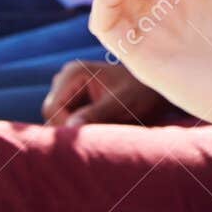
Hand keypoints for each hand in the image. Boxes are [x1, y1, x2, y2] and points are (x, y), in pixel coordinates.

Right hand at [41, 58, 169, 126]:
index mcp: (74, 73)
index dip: (64, 128)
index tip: (88, 139)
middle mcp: (66, 77)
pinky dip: (81, 127)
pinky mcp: (76, 97)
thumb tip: (70, 126)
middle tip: (98, 138)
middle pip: (53, 114)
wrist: (158, 89)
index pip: (52, 109)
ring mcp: (70, 86)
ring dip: (77, 129)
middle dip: (71, 128)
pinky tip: (101, 128)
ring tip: (103, 131)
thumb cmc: (144, 93)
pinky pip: (69, 118)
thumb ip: (96, 114)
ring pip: (60, 119)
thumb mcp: (121, 105)